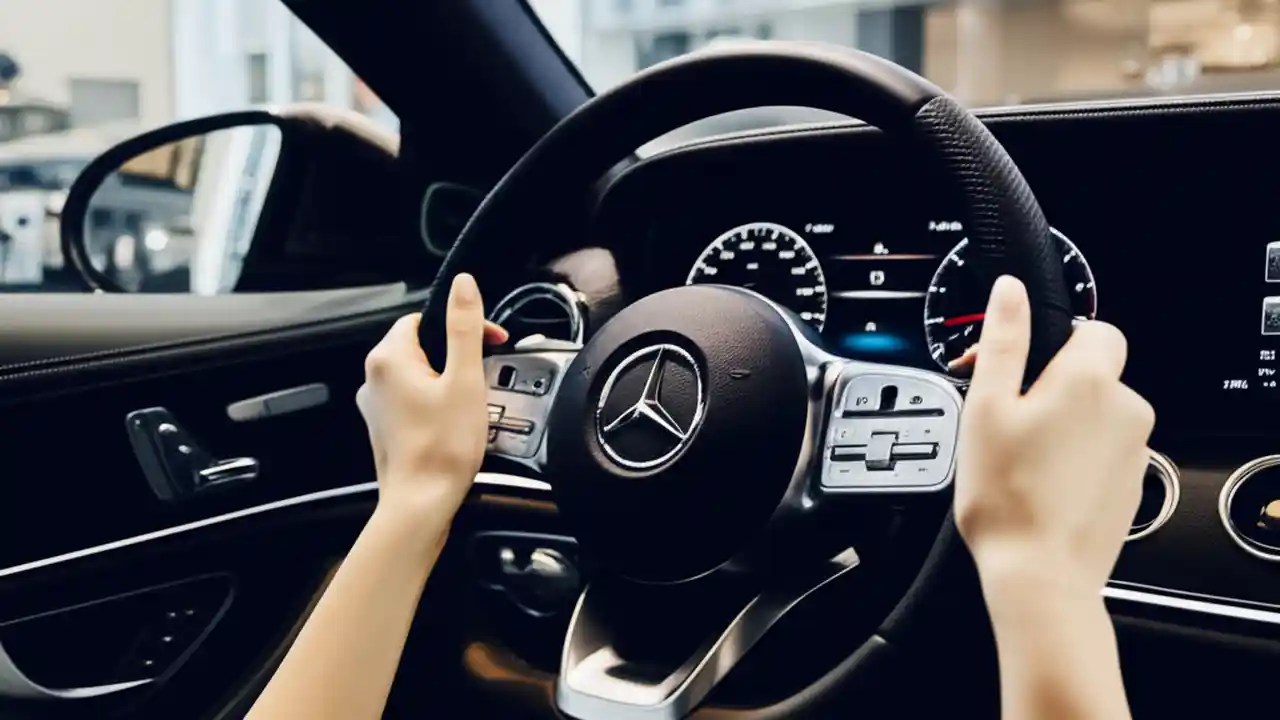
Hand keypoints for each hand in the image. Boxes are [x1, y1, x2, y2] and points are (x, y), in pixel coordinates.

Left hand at [356, 274, 507, 537]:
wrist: (422, 503)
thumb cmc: (443, 447)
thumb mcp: (465, 379)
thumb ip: (465, 327)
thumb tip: (463, 285)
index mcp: (389, 357)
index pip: (426, 318)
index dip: (463, 326)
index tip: (490, 342)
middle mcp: (375, 377)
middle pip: (423, 345)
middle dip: (457, 356)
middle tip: (482, 377)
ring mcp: (377, 404)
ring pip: (420, 374)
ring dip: (448, 381)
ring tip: (470, 405)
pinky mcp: (385, 426)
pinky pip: (414, 399)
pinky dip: (436, 403)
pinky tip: (454, 423)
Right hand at [954, 276, 1154, 595]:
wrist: (1040, 575)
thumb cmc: (1007, 497)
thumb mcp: (987, 406)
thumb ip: (1004, 341)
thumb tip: (1010, 291)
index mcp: (1090, 380)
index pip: (1092, 327)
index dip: (1051, 341)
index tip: (1018, 368)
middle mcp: (1126, 409)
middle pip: (1092, 373)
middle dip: (1051, 385)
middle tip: (1006, 417)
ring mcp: (1135, 450)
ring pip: (1097, 414)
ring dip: (1063, 422)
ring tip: (1018, 456)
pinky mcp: (1132, 484)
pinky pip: (1102, 451)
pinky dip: (1074, 457)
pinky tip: (1039, 482)